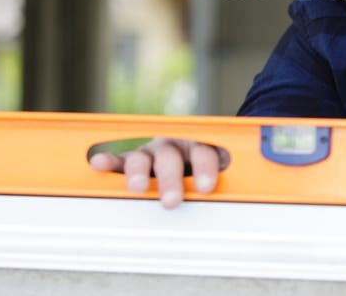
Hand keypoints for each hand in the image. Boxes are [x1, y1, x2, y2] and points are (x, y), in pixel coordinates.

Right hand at [88, 138, 227, 209]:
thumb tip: (246, 195)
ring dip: (139, 172)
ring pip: (143, 158)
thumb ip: (225, 181)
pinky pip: (119, 160)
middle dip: (171, 180)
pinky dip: (109, 162)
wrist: (194, 147)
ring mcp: (152, 152)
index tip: (206, 187)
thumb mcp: (221, 172)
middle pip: (171, 158)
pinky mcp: (132, 160)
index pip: (205, 153)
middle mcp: (175, 145)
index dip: (205, 169)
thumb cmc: (208, 167)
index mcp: (202, 145)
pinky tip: (99, 164)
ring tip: (138, 187)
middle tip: (172, 200)